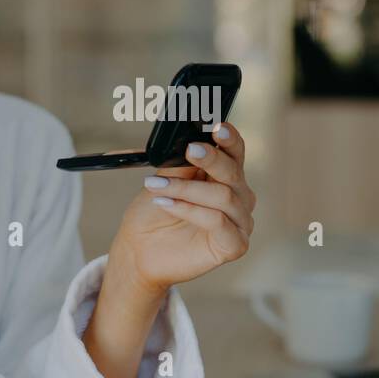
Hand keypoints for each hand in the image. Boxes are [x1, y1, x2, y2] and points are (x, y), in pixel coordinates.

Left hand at [107, 122, 256, 294]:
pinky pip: (218, 221)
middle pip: (233, 172)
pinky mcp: (234, 245)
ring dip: (187, 189)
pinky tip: (167, 204)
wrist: (139, 249)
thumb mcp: (164, 181)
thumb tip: (194, 144)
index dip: (230, 139)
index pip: (235, 152)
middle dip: (210, 159)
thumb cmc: (154, 214)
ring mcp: (239, 222)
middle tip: (190, 151)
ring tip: (158, 188)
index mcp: (225, 177)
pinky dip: (190, 210)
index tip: (217, 128)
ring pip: (223, 197)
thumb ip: (183, 165)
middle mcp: (238, 198)